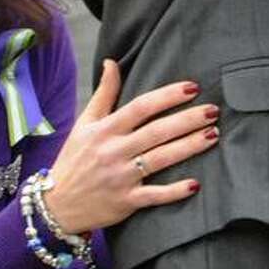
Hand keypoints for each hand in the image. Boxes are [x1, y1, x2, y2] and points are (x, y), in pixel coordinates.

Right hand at [42, 59, 218, 234]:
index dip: (167, 96)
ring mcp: (121, 178)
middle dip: (187, 120)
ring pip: (160, 160)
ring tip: (213, 135)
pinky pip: (153, 197)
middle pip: (156, 132)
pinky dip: (174, 192)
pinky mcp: (125, 203)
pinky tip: (195, 184)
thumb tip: (111, 61)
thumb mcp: (84, 123)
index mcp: (105, 130)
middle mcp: (114, 152)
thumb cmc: (74, 159)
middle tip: (213, 110)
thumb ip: (104, 93)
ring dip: (188, 147)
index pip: (140, 107)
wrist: (55, 207)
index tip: (192, 87)